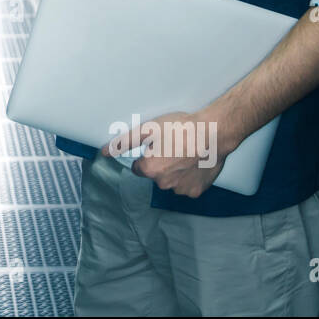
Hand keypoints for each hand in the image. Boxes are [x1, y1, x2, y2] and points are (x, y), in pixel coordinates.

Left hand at [98, 110, 225, 197]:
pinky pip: (187, 186)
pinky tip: (195, 163)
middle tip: (174, 147)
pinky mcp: (196, 191)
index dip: (148, 155)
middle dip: (162, 163)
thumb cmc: (182, 128)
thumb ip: (124, 142)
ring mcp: (181, 189)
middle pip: (156, 175)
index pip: (139, 167)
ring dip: (176, 171)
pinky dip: (189, 177)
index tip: (159, 146)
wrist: (214, 132)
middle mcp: (163, 184)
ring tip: (186, 154)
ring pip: (172, 181)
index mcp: (150, 170)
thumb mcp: (148, 129)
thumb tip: (105, 152)